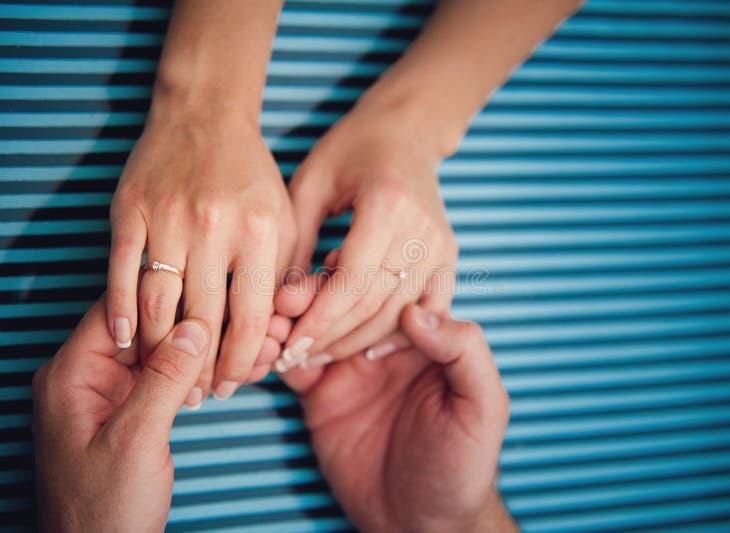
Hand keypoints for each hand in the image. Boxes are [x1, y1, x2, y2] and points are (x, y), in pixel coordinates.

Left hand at [32, 297, 210, 531]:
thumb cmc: (102, 511)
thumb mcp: (135, 441)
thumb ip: (164, 380)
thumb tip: (196, 328)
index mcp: (70, 374)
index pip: (117, 310)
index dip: (163, 301)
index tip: (207, 300)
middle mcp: (86, 376)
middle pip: (142, 328)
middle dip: (189, 328)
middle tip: (233, 328)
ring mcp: (109, 394)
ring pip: (159, 352)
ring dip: (197, 352)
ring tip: (238, 350)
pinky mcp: (131, 410)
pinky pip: (164, 378)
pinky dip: (193, 375)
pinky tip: (223, 373)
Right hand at [107, 105, 295, 402]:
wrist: (204, 115)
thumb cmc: (251, 176)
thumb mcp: (285, 217)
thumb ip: (286, 271)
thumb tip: (279, 334)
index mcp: (260, 230)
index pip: (251, 318)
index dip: (241, 361)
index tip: (234, 384)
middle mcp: (215, 226)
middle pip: (202, 320)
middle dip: (200, 368)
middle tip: (198, 395)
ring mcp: (167, 217)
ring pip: (158, 304)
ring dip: (159, 351)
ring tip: (163, 377)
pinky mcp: (129, 209)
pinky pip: (119, 272)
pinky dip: (118, 312)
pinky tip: (125, 341)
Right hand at [274, 277, 514, 531]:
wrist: (420, 523)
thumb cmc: (462, 467)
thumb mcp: (482, 407)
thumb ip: (463, 352)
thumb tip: (416, 309)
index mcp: (426, 338)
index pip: (392, 291)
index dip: (363, 276)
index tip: (335, 266)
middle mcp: (384, 344)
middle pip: (346, 302)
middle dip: (317, 294)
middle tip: (291, 298)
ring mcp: (349, 367)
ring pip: (314, 327)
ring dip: (288, 319)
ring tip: (272, 322)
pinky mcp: (321, 394)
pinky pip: (293, 364)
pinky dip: (272, 353)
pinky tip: (261, 350)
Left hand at [280, 95, 457, 366]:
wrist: (405, 131)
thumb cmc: (350, 150)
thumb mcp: (310, 183)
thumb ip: (296, 241)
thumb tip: (281, 304)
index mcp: (387, 203)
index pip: (352, 280)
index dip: (320, 319)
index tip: (290, 344)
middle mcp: (422, 228)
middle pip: (376, 303)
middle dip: (333, 337)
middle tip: (296, 356)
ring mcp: (441, 243)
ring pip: (400, 313)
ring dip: (358, 340)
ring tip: (319, 353)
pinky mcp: (448, 254)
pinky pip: (429, 309)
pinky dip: (400, 333)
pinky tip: (369, 349)